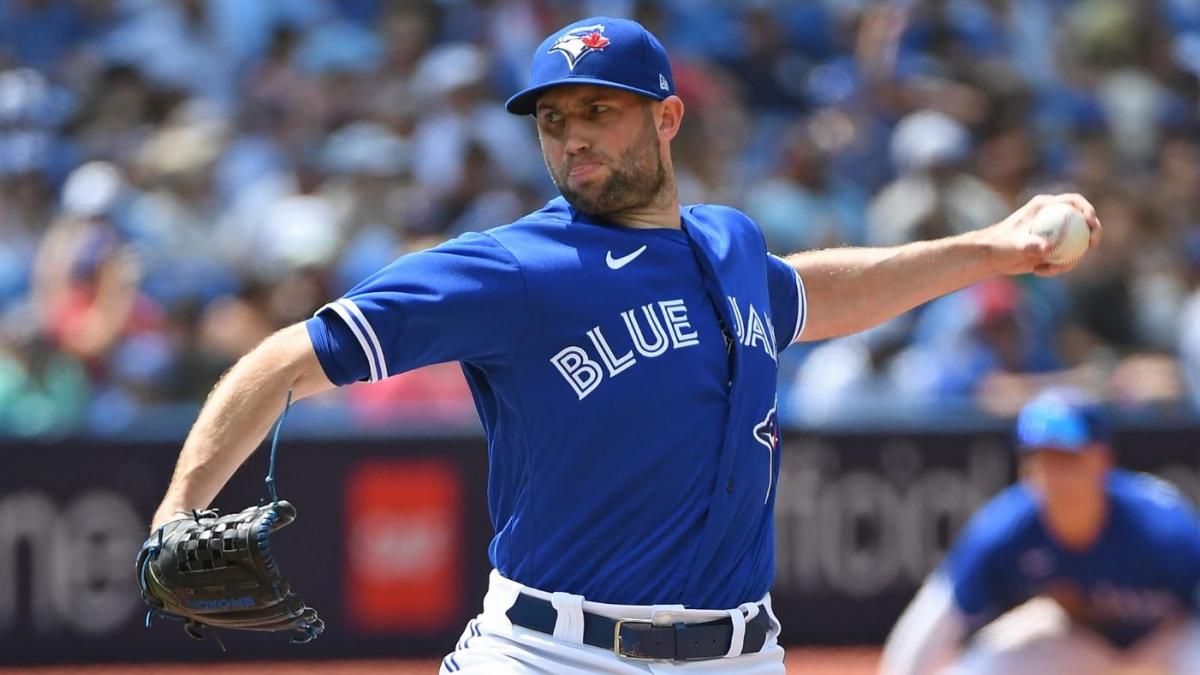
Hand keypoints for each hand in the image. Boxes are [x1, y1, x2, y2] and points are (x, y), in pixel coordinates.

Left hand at [976, 193, 1101, 276]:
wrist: (989, 257)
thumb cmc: (998, 245)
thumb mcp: (1013, 245)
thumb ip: (1029, 245)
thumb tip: (1046, 249)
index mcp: (1045, 206)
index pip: (1074, 201)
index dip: (1088, 209)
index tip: (1091, 223)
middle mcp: (1053, 216)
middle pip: (1083, 220)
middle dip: (1094, 231)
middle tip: (1093, 244)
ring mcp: (1054, 232)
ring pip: (1077, 242)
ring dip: (1072, 257)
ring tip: (1050, 268)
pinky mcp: (1053, 247)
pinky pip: (1066, 256)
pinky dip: (1058, 266)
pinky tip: (1038, 272)